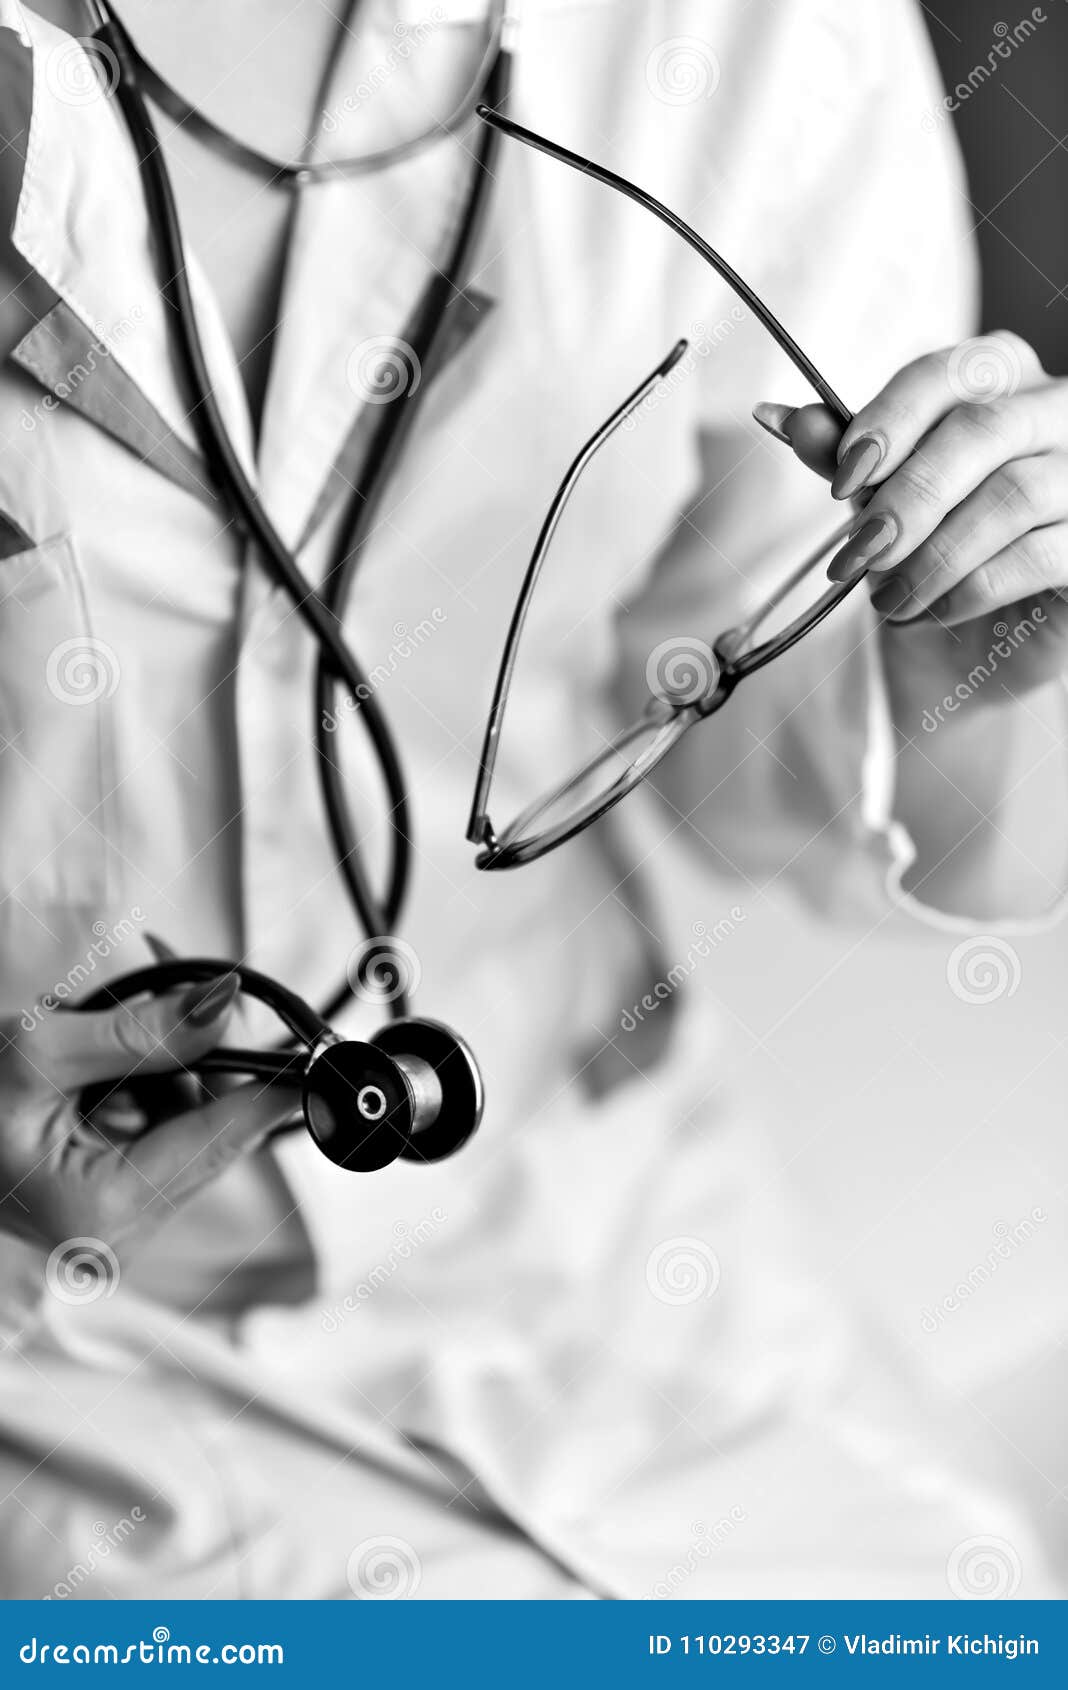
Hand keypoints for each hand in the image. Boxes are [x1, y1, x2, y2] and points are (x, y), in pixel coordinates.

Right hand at [0, 974, 300, 1265]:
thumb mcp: (39, 1054)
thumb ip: (141, 1032)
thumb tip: (224, 1005)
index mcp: (104, 1211)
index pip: (220, 1137)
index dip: (279, 1087)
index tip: (334, 1059)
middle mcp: (118, 1229)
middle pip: (210, 1129)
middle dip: (205, 1054)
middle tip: (196, 989)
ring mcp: (112, 1216)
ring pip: (186, 1122)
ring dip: (166, 1061)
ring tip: (110, 1015)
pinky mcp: (103, 1193)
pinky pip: (153, 1126)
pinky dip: (141, 1078)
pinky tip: (103, 1047)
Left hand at [754, 332, 1067, 701]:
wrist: (964, 656)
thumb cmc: (925, 562)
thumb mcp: (875, 505)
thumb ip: (847, 460)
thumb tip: (786, 418)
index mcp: (1001, 382)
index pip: (947, 375)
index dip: (891, 421)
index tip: (843, 477)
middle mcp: (1055, 416)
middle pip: (984, 430)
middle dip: (909, 496)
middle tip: (860, 552)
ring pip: (1013, 495)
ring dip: (935, 554)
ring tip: (890, 597)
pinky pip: (1039, 555)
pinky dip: (973, 587)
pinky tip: (936, 609)